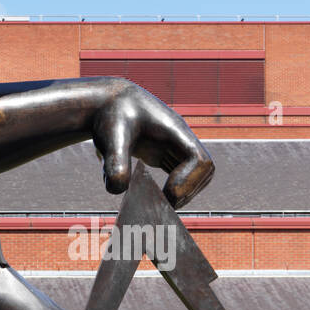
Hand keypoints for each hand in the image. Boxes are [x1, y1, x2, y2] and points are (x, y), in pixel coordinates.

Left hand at [90, 79, 214, 207]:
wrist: (104, 104)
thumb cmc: (109, 115)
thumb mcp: (109, 137)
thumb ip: (115, 162)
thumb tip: (118, 189)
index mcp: (174, 130)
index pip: (200, 159)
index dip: (189, 180)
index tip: (167, 193)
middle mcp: (179, 138)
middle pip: (205, 169)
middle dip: (189, 190)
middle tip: (164, 205)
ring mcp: (173, 146)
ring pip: (196, 173)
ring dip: (184, 192)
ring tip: (159, 204)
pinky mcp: (162, 153)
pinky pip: (180, 174)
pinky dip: (173, 189)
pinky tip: (152, 197)